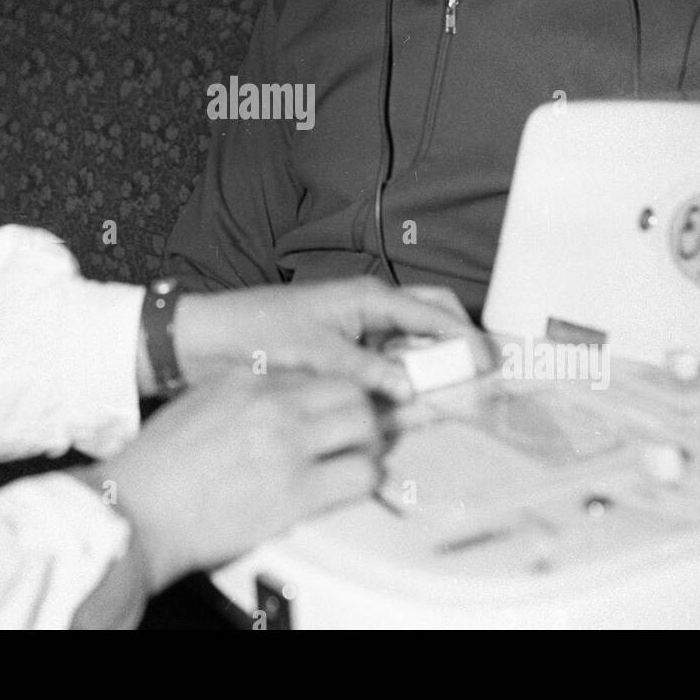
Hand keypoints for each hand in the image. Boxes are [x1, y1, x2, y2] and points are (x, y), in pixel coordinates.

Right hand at [73, 369, 382, 592]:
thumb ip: (237, 396)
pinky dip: (366, 478)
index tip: (341, 404)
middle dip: (364, 410)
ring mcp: (287, 443)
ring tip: (362, 457)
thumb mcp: (196, 406)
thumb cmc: (154, 468)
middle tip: (363, 431)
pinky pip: (359, 474)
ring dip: (370, 442)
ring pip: (364, 424)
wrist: (135, 510)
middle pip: (349, 389)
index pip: (315, 369)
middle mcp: (272, 403)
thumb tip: (271, 402)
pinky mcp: (296, 489)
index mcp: (246, 379)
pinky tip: (354, 484)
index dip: (335, 389)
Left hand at [169, 276, 482, 402]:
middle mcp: (370, 306)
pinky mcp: (346, 347)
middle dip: (459, 343)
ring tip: (449, 396)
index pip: (436, 311)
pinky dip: (405, 377)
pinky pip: (390, 359)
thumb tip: (410, 390)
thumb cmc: (257, 333)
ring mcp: (360, 326)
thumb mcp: (316, 355)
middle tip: (478, 379)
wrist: (211, 338)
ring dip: (433, 363)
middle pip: (434, 316)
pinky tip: (408, 402)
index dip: (467, 338)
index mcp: (368, 297)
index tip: (489, 366)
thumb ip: (367, 371)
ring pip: (415, 341)